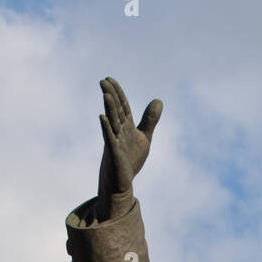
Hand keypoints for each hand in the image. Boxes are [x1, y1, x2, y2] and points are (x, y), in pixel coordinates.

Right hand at [96, 76, 161, 218]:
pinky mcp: (114, 154)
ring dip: (109, 108)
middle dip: (111, 96)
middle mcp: (118, 132)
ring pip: (112, 123)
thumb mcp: (144, 137)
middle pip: (115, 111)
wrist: (122, 183)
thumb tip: (158, 100)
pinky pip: (109, 139)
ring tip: (105, 94)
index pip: (122, 106)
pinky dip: (106, 128)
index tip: (109, 79)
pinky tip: (102, 117)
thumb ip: (150, 120)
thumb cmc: (130, 160)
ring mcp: (114, 142)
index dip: (117, 92)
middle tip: (103, 80)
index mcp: (126, 127)